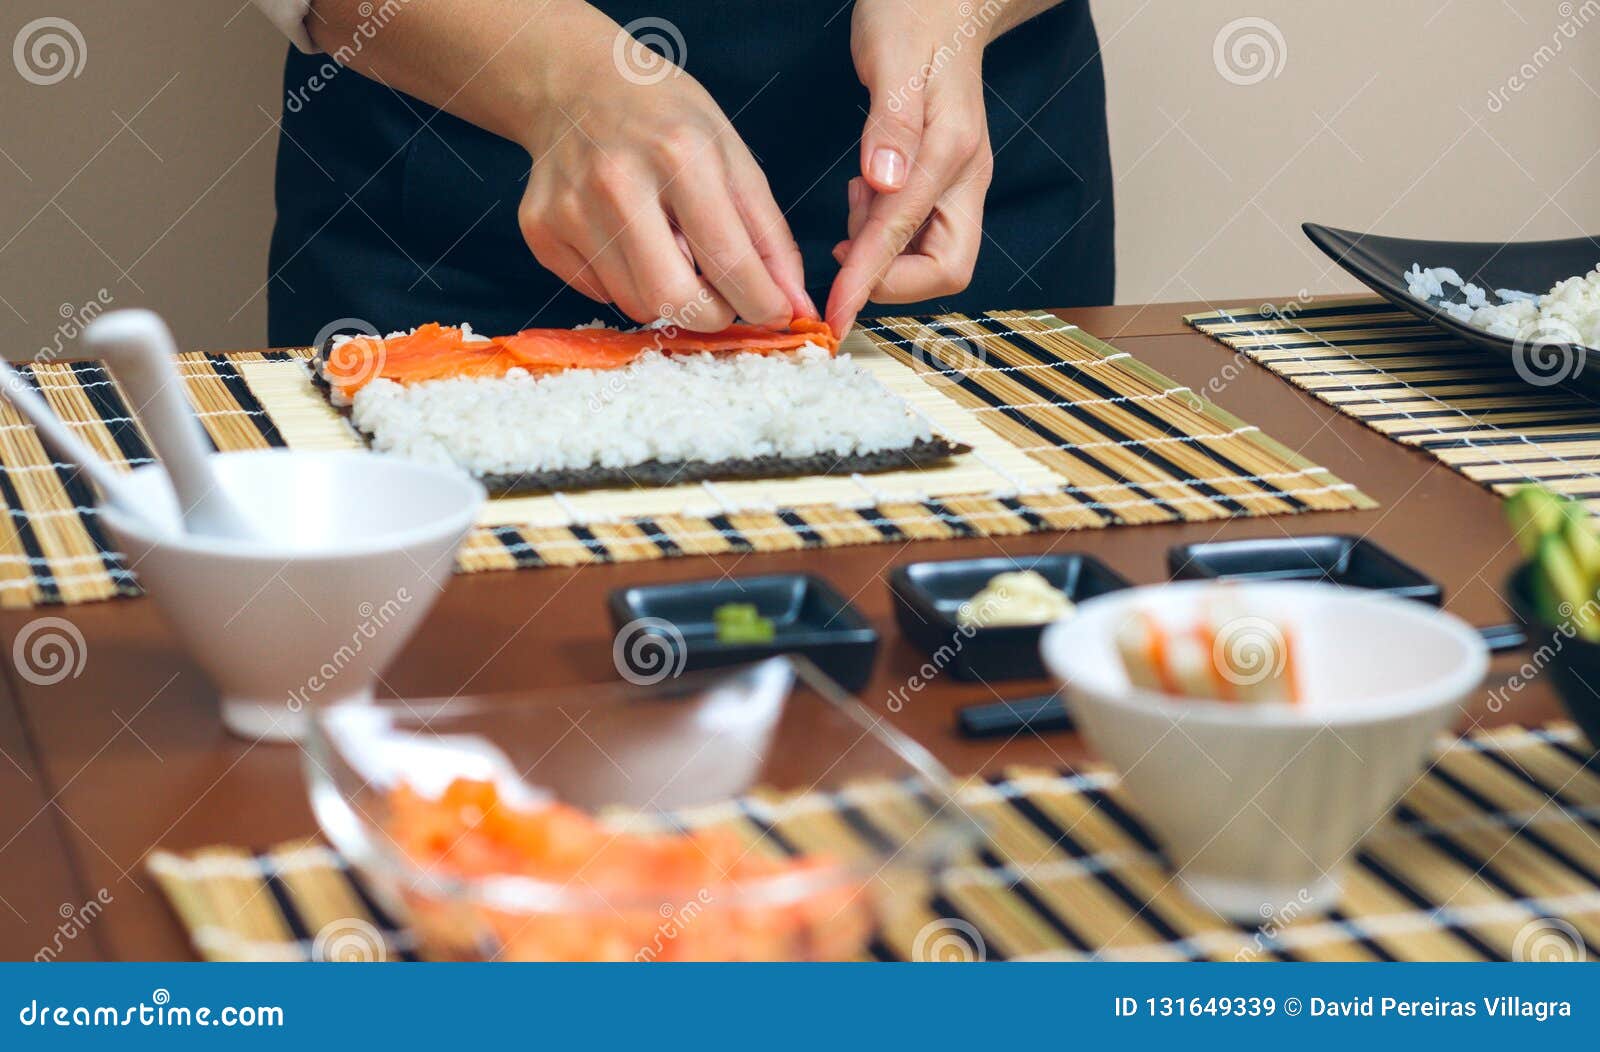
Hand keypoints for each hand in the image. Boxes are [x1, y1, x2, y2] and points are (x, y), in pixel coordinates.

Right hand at [516, 32, 813, 330]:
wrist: (576, 84)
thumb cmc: (665, 119)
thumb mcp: (733, 157)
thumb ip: (769, 236)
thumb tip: (794, 307)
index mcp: (681, 156)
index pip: (729, 263)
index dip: (762, 305)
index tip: (775, 313)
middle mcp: (618, 182)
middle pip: (674, 299)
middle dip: (712, 315)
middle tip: (722, 299)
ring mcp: (571, 208)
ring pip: (636, 304)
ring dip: (667, 297)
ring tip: (670, 250)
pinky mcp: (540, 229)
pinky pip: (599, 293)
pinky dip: (626, 283)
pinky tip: (627, 240)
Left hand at [826, 0, 995, 335]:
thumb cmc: (917, 15)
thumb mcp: (893, 58)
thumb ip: (891, 123)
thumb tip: (885, 183)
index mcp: (954, 152)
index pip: (908, 239)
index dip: (868, 282)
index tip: (834, 313)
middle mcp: (965, 177)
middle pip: (944, 271)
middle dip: (890, 275)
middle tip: (846, 239)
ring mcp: (957, 183)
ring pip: (929, 258)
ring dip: (882, 249)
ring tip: (856, 196)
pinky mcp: (942, 183)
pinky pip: (915, 234)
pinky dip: (883, 232)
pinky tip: (865, 194)